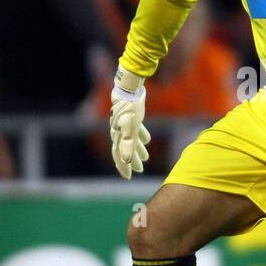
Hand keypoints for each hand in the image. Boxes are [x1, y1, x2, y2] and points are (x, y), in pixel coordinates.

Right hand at [109, 64, 150, 178]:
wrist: (129, 89)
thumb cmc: (129, 109)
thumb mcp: (130, 127)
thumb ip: (128, 144)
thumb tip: (126, 161)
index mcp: (118, 136)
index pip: (119, 155)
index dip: (123, 166)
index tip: (128, 177)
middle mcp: (119, 131)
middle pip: (125, 149)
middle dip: (132, 161)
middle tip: (140, 171)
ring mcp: (126, 124)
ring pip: (131, 140)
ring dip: (138, 150)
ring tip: (146, 158)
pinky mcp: (133, 117)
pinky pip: (136, 130)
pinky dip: (142, 136)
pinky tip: (147, 140)